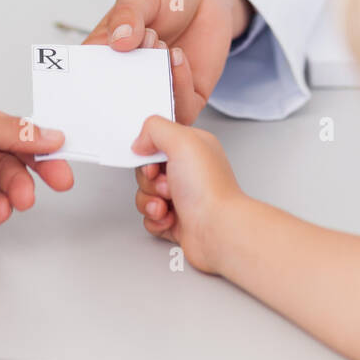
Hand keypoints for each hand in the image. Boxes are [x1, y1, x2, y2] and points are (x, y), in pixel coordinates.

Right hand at [84, 0, 250, 121]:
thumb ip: (128, 14)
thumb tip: (119, 40)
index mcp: (107, 54)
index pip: (87, 80)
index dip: (86, 85)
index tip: (97, 73)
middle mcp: (131, 77)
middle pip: (116, 105)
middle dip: (123, 89)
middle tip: (134, 55)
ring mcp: (158, 89)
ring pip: (150, 111)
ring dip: (153, 84)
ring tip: (158, 45)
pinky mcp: (187, 96)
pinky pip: (181, 108)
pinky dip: (179, 86)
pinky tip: (178, 56)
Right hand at [130, 114, 245, 274]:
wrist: (218, 230)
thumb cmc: (210, 189)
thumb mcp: (182, 141)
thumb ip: (155, 129)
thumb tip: (141, 141)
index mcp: (193, 148)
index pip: (158, 142)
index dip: (149, 153)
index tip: (153, 161)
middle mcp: (188, 172)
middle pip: (148, 170)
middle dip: (151, 181)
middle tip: (166, 184)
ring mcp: (182, 197)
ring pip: (146, 194)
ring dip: (151, 201)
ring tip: (168, 204)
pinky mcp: (176, 220)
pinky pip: (150, 217)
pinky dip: (155, 219)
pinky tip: (170, 218)